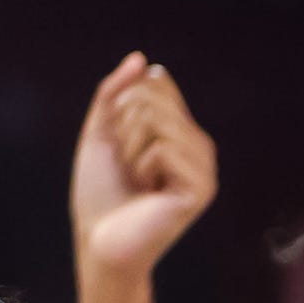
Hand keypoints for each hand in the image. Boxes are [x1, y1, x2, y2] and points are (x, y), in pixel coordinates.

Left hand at [72, 53, 217, 277]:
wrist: (100, 242)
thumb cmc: (100, 194)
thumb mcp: (101, 133)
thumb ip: (114, 93)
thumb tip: (142, 60)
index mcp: (179, 131)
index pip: (153, 84)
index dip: (121, 108)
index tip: (120, 145)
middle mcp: (197, 145)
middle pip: (151, 97)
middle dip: (123, 129)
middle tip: (128, 169)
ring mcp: (203, 167)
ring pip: (156, 120)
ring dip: (130, 151)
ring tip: (138, 182)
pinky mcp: (202, 188)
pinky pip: (163, 148)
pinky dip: (142, 168)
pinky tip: (148, 194)